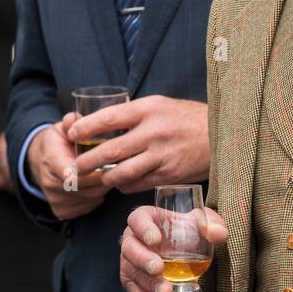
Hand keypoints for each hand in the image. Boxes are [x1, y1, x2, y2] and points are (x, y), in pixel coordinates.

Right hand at [27, 114, 109, 220]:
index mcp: (51, 161)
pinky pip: (86, 208)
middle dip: (103, 178)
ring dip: (102, 188)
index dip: (93, 171)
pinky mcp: (61, 211)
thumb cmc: (56, 143)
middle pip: (86, 188)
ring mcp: (55, 199)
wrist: (39, 161)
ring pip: (89, 199)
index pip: (73, 174)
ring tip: (107, 174)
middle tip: (117, 167)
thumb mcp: (60, 128)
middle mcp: (50, 183)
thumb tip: (73, 118)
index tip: (108, 163)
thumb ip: (70, 123)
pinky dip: (95, 198)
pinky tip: (96, 186)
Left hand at [67, 96, 208, 194]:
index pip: (108, 118)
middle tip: (75, 167)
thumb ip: (133, 114)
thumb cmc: (185, 117)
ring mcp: (161, 155)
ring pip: (123, 173)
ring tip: (95, 179)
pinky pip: (138, 184)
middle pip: (110, 151)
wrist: (221, 134)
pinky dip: (124, 186)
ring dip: (105, 178)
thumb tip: (101, 123)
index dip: (85, 128)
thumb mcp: (159, 105)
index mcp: (148, 110)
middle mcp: (153, 132)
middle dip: (88, 161)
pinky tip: (118, 184)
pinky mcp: (169, 174)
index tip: (71, 134)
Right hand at [119, 204, 227, 291]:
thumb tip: (217, 234)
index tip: (155, 240)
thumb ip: (212, 224)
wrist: (185, 250)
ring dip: (148, 285)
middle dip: (143, 260)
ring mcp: (130, 262)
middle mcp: (133, 239)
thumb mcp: (203, 223)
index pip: (137, 219)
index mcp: (146, 219)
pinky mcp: (133, 282)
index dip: (143, 228)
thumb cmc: (189, 230)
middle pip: (130, 248)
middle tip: (159, 269)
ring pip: (132, 273)